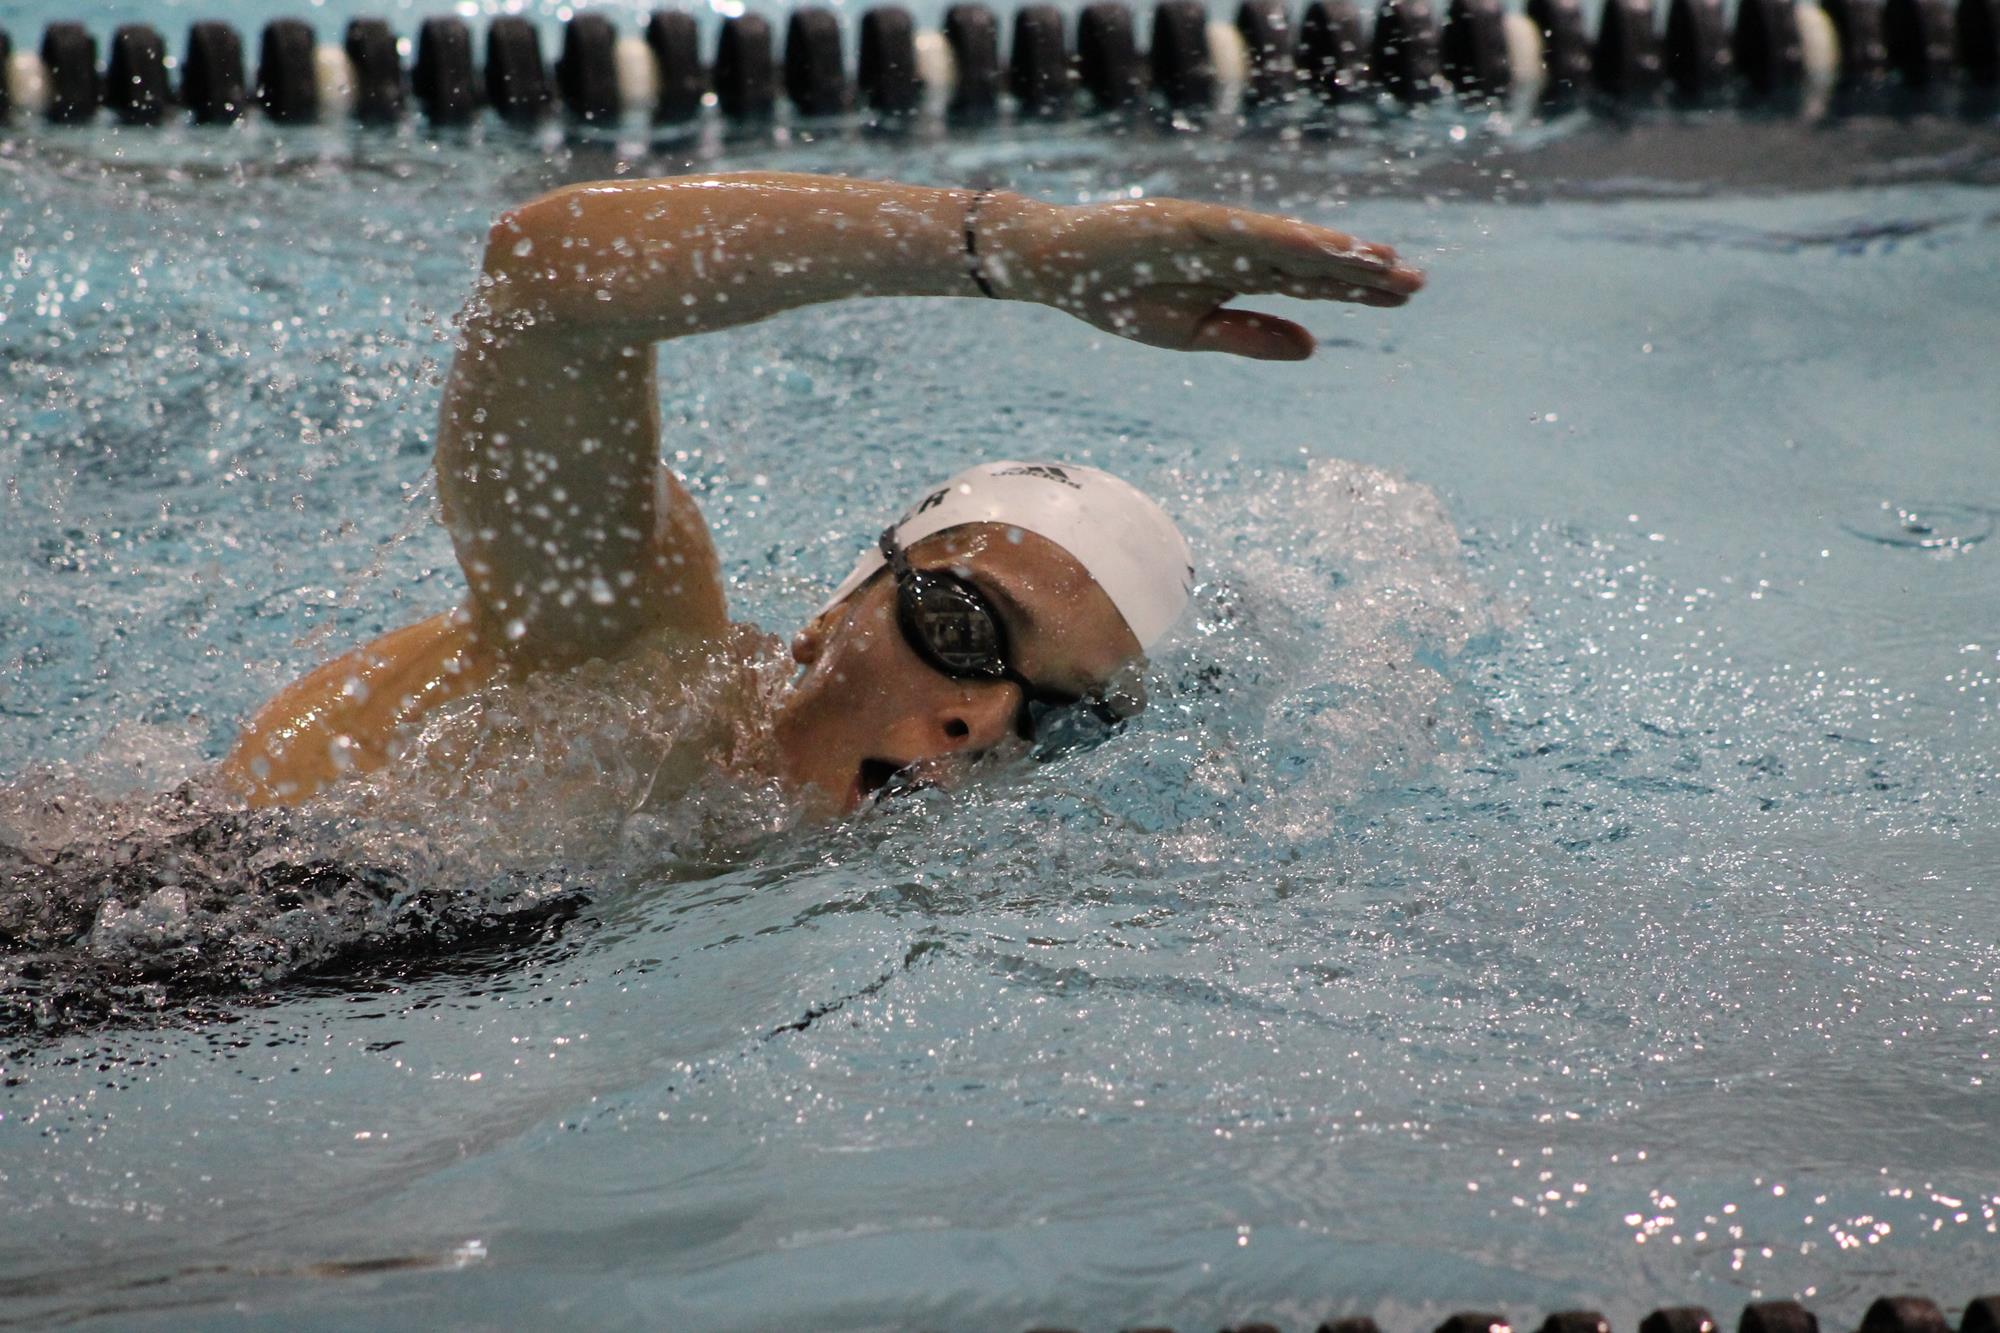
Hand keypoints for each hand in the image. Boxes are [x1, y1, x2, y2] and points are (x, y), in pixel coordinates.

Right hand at [988, 194, 1424, 360]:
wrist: (1058, 268)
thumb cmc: (1119, 296)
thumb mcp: (1193, 331)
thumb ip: (1250, 336)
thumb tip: (1313, 347)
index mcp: (1239, 276)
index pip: (1309, 284)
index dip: (1354, 292)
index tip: (1401, 298)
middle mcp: (1238, 248)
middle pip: (1311, 262)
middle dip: (1361, 272)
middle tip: (1417, 281)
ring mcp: (1217, 232)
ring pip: (1290, 244)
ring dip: (1336, 253)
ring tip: (1384, 262)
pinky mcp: (1191, 222)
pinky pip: (1247, 233)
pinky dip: (1287, 239)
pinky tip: (1325, 247)